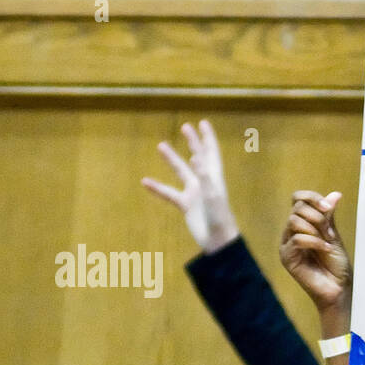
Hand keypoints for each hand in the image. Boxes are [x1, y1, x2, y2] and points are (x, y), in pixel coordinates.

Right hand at [141, 120, 239, 254]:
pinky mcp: (186, 205)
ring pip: (181, 172)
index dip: (208, 138)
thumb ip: (204, 176)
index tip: (202, 123)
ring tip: (161, 145)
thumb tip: (195, 157)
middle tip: (185, 127)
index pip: (211, 153)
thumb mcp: (212, 195)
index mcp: (214, 177)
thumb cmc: (219, 218)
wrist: (217, 241)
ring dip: (172, 159)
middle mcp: (204, 182)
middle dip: (193, 142)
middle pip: (197, 157)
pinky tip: (145, 181)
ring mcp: (194, 193)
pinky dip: (158, 188)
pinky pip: (169, 193)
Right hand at [280, 190, 350, 314]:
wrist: (338, 287)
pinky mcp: (287, 257)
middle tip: (330, 233)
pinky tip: (325, 249)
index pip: (298, 199)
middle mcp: (291, 232)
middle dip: (317, 216)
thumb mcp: (333, 235)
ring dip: (315, 229)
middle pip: (296, 208)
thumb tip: (335, 194)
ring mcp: (287, 244)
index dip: (312, 197)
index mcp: (302, 223)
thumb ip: (329, 216)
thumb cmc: (336, 264)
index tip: (328, 207)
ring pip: (294, 221)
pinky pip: (297, 239)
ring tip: (327, 242)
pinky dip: (314, 242)